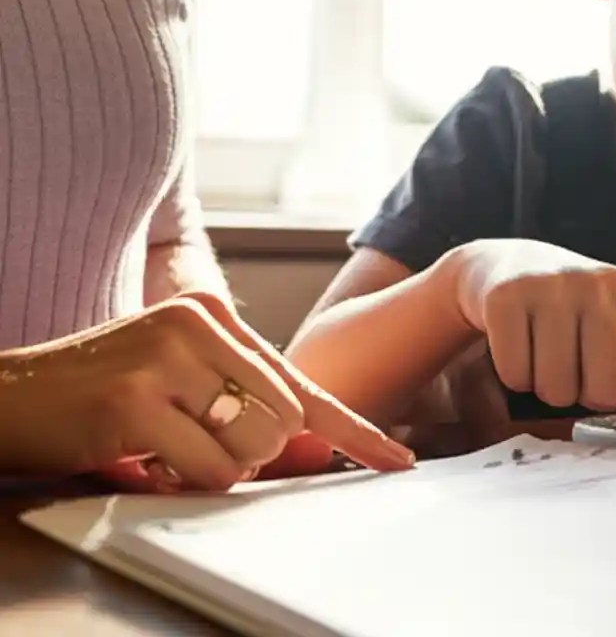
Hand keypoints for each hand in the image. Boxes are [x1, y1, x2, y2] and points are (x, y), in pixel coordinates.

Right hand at [0, 293, 414, 490]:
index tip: (397, 460)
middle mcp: (199, 324)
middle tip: (195, 445)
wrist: (6, 394)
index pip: (303, 383)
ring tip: (164, 444)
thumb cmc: (100, 394)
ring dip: (215, 467)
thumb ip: (248, 407)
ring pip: (254, 447)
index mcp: (216, 316)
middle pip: (288, 421)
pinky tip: (140, 454)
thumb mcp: (181, 386)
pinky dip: (181, 479)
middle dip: (251, 453)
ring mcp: (168, 357)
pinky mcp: (138, 399)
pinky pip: (208, 469)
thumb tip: (318, 445)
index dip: (356, 430)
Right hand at [452, 240, 615, 432]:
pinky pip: (518, 374)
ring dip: (546, 385)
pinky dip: (514, 373)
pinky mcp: (512, 296)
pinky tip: (518, 342)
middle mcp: (606, 287)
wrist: (501, 263)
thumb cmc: (568, 307)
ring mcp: (557, 288)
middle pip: (610, 391)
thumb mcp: (614, 318)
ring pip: (559, 390)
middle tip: (574, 363)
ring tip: (544, 350)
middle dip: (586, 393)